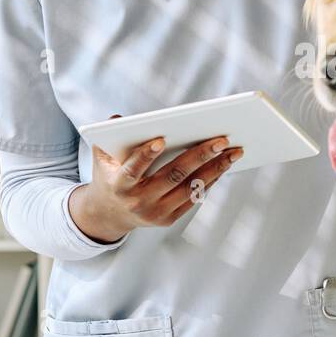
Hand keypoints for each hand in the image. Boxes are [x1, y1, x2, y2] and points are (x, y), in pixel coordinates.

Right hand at [69, 117, 243, 241]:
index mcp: (119, 185)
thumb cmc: (109, 175)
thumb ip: (107, 136)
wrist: (109, 214)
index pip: (133, 170)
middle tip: (221, 139)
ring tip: (234, 151)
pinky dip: (210, 180)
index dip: (145, 156)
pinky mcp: (168, 219)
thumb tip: (119, 118)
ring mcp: (155, 213)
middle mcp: (138, 202)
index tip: (161, 139)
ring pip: (189, 188)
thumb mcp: (101, 156)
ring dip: (215, 169)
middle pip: (172, 176)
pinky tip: (224, 164)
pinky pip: (193, 197)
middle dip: (199, 156)